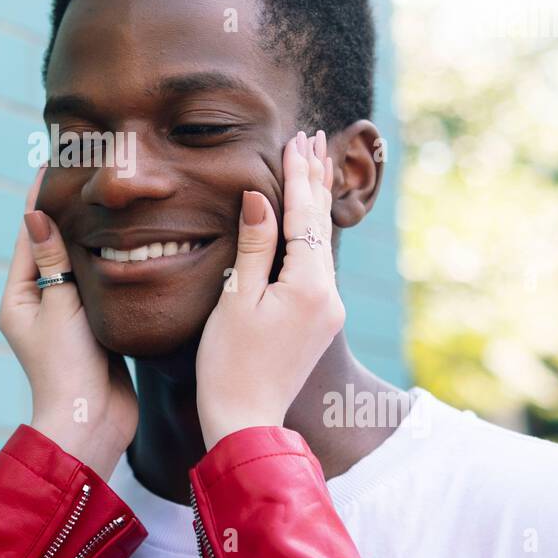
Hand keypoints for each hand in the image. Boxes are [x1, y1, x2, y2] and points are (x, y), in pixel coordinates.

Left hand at [0, 166, 137, 479]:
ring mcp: (66, 317)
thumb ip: (53, 262)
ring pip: (78, 265)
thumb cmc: (68, 368)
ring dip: (91, 236)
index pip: (30, 235)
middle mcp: (39, 304)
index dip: (41, 199)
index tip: (52, 162)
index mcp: (19, 297)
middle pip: (53, 247)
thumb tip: (34, 215)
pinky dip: (109, 263)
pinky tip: (129, 241)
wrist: (92, 423)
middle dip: (68, 212)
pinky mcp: (93, 329)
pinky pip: (98, 286)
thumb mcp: (59, 307)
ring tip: (108, 197)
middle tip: (85, 171)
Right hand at [195, 131, 343, 450]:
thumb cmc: (228, 362)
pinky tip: (307, 218)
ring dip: (314, 203)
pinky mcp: (319, 320)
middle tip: (314, 137)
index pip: (304, 216)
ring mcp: (328, 309)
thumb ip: (255, 245)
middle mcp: (329, 295)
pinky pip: (318, 263)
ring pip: (322, 243)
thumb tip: (261, 197)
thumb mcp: (236, 298)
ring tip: (315, 164)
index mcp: (309, 286)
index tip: (298, 140)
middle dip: (314, 180)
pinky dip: (310, 233)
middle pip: (321, 225)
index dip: (299, 176)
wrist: (245, 420)